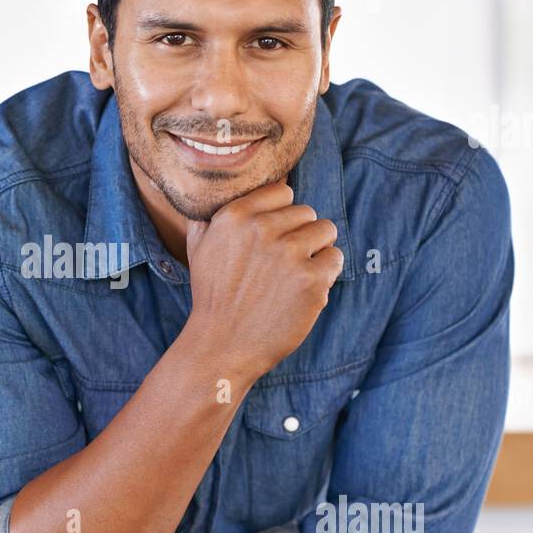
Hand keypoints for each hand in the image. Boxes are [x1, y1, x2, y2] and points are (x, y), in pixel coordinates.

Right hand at [184, 179, 343, 380]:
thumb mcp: (199, 248)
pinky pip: (334, 259)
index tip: (274, 236)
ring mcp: (289, 253)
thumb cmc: (213, 296)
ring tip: (297, 273)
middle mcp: (262, 229)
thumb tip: (224, 188)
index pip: (283, 192)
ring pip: (326, 230)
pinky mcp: (310, 279)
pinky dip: (326, 274)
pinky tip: (305, 289)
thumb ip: (210, 215)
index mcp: (235, 216)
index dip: (282, 215)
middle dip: (300, 234)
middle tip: (283, 262)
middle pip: (307, 211)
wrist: (222, 345)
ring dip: (317, 250)